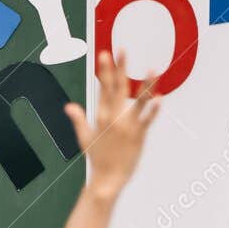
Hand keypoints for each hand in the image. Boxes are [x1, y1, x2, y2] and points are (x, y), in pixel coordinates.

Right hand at [65, 51, 160, 201]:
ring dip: (145, 84)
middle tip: (122, 49)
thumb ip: (78, 118)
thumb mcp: (84, 137)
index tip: (105, 54)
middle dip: (120, 67)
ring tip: (153, 69)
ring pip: (137, 101)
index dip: (105, 70)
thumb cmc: (97, 158)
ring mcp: (126, 126)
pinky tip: (160, 98)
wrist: (107, 179)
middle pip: (118, 88)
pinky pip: (147, 120)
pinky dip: (153, 110)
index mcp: (100, 116)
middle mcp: (113, 118)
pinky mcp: (138, 136)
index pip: (103, 88)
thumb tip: (69, 106)